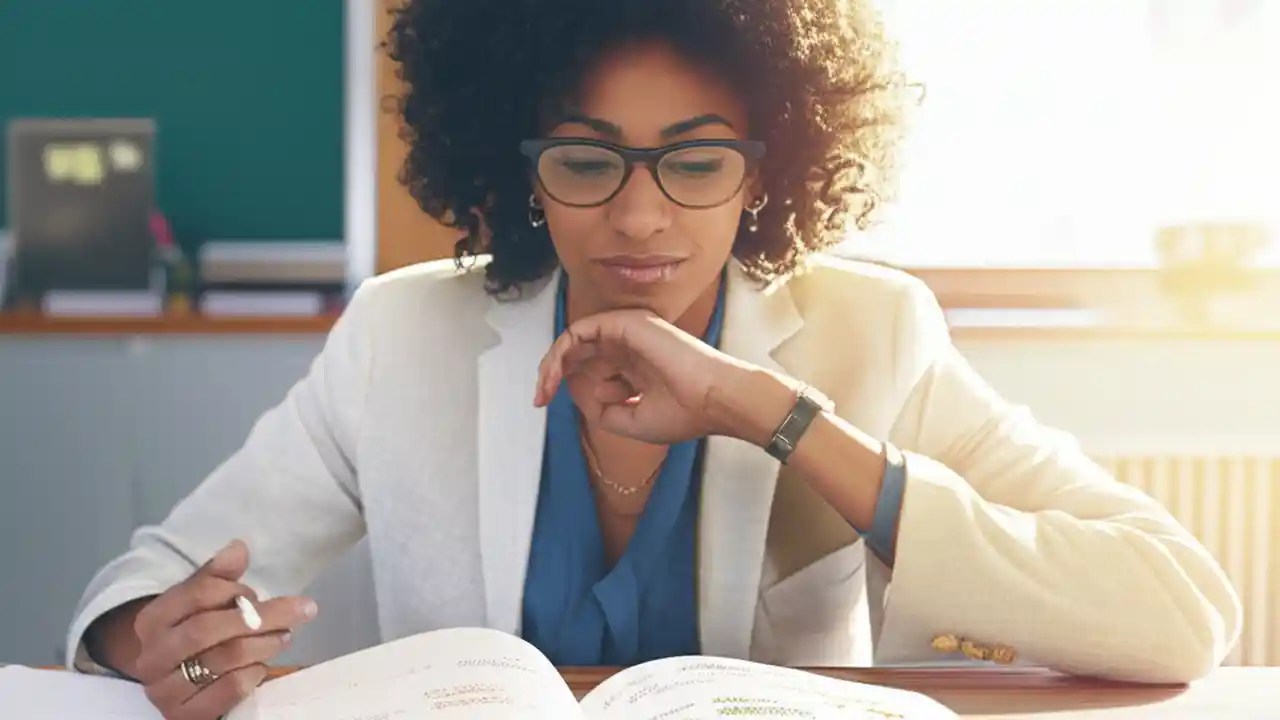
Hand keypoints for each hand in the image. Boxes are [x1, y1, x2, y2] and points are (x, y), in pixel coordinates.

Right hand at [125, 540, 317, 719]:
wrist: (176, 685)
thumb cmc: (195, 634)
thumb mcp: (202, 603)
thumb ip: (219, 576)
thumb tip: (239, 547)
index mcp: (152, 619)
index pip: (198, 593)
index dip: (236, 590)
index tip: (260, 592)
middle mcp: (152, 655)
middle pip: (209, 628)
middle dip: (262, 616)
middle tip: (301, 610)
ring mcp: (164, 690)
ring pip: (223, 658)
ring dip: (264, 644)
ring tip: (285, 636)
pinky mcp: (184, 715)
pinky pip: (229, 689)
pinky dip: (253, 674)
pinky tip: (262, 666)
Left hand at [533, 309, 753, 443]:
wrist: (713, 402)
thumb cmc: (684, 414)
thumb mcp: (630, 421)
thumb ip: (600, 409)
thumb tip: (575, 391)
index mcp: (636, 365)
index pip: (592, 367)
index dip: (567, 384)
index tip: (545, 404)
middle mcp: (631, 345)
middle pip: (580, 351)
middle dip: (554, 373)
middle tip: (539, 397)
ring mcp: (629, 332)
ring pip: (577, 339)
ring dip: (554, 362)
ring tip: (544, 388)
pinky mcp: (626, 324)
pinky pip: (582, 331)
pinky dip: (563, 350)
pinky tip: (554, 373)